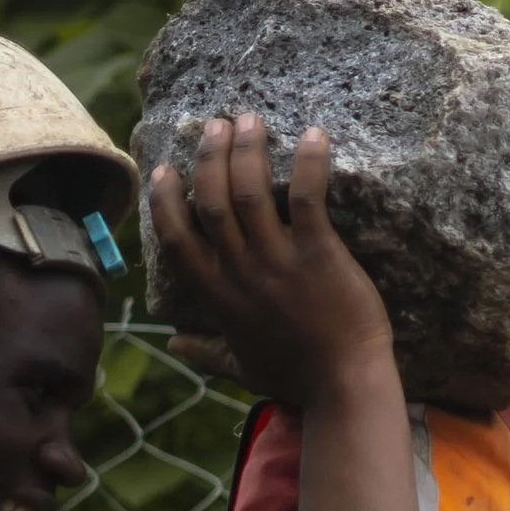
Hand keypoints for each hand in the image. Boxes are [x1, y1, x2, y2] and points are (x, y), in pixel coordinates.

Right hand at [148, 115, 395, 405]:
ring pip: (248, 192)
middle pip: (211, 202)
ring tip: (250, 120)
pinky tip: (314, 136)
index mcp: (219, 297)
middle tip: (216, 126)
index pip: (177, 238)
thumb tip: (174, 343)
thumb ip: (206, 351)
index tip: (163, 169)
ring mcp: (279, 262)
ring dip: (247, 150)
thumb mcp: (242, 369)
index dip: (166, 200)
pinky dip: (309, 164)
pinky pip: (306, 198)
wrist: (346, 389)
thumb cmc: (298, 381)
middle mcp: (242, 273)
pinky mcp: (320, 256)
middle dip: (210, 158)